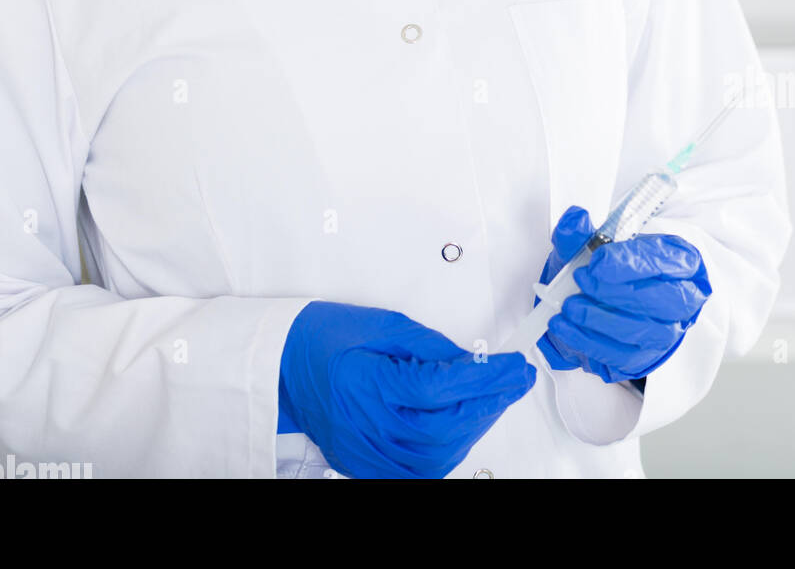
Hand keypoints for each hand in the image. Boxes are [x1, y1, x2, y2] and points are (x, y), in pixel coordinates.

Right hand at [279, 301, 534, 478]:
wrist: (278, 365)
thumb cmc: (323, 336)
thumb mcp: (379, 322)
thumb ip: (427, 344)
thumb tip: (468, 361)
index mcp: (368, 383)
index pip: (442, 388)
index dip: (486, 379)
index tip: (515, 366)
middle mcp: (367, 426)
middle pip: (444, 428)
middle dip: (489, 404)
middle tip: (514, 382)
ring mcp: (364, 453)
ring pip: (435, 457)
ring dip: (472, 430)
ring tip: (493, 401)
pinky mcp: (362, 465)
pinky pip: (416, 473)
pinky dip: (446, 454)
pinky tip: (461, 430)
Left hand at [536, 206, 709, 383]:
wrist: (593, 301)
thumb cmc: (605, 269)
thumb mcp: (592, 244)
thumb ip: (582, 231)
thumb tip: (576, 220)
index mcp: (681, 260)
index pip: (670, 260)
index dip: (634, 262)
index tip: (596, 261)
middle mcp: (684, 298)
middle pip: (667, 300)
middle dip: (619, 292)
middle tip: (582, 281)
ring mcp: (668, 332)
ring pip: (647, 331)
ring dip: (602, 319)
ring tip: (569, 306)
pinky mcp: (646, 357)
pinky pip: (623, 356)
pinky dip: (589, 341)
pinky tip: (566, 328)